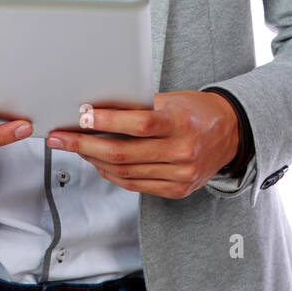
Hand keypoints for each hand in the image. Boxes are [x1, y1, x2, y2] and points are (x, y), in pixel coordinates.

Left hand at [46, 89, 240, 198]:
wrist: (230, 133)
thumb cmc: (195, 111)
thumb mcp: (171, 100)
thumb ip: (139, 106)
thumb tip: (95, 109)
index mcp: (181, 123)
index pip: (139, 124)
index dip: (107, 121)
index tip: (82, 115)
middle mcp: (182, 152)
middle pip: (124, 153)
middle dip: (85, 145)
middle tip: (61, 138)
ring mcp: (181, 175)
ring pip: (125, 172)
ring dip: (94, 160)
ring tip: (75, 148)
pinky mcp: (178, 190)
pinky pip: (135, 185)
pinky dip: (112, 174)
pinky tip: (98, 162)